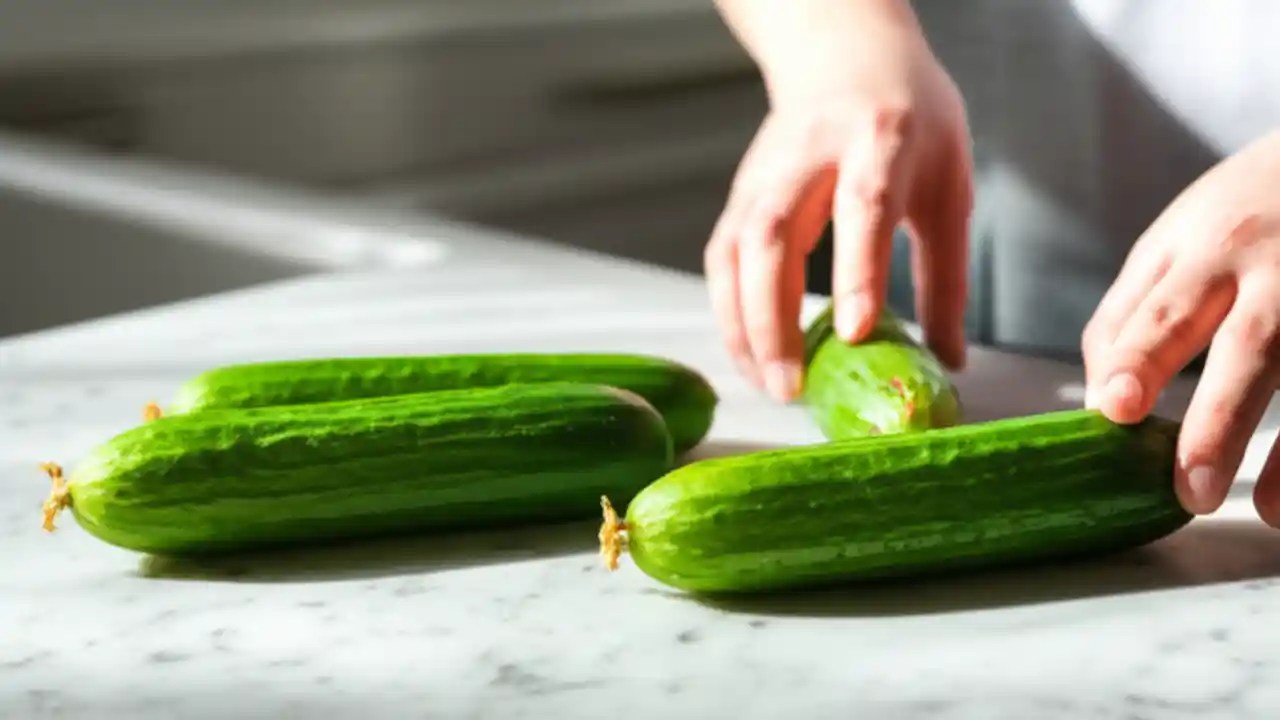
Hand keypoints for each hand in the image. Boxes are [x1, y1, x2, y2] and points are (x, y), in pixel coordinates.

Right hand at [706, 0, 973, 401]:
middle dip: (774, 319)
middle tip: (791, 386)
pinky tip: (749, 356)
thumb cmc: (908, 119)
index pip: (863, 208)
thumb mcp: (948, 186)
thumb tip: (948, 360)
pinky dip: (728, 313)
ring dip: (742, 326)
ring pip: (734, 253)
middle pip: (774, 237)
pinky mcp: (740, 195)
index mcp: (880, 140)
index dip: (856, 272)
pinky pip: (722, 261)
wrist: (843, 54)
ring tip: (767, 385)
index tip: (854, 332)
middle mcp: (810, 154)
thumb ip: (946, 275)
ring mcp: (765, 174)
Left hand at [1083, 130, 1279, 525]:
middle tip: (1189, 488)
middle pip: (1252, 349)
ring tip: (1263, 511)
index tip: (1116, 411)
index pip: (1162, 313)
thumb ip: (1131, 314)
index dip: (1137, 363)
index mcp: (1208, 251)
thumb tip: (1099, 400)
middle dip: (1218, 421)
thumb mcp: (1177, 239)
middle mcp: (1278, 271)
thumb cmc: (1247, 213)